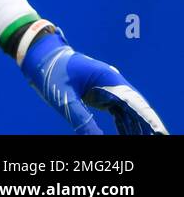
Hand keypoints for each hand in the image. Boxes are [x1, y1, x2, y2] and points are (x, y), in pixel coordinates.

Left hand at [20, 27, 167, 134]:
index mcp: (107, 77)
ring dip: (135, 127)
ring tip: (142, 140)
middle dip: (144, 125)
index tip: (158, 131)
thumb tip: (96, 139)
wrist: (39, 56)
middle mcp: (112, 82)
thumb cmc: (50, 71)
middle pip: (134, 108)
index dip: (147, 118)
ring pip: (127, 112)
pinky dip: (123, 125)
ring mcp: (107, 89)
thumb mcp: (63, 96)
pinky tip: (128, 136)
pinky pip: (117, 113)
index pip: (133, 101)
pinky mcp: (99, 95)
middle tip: (153, 139)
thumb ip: (81, 118)